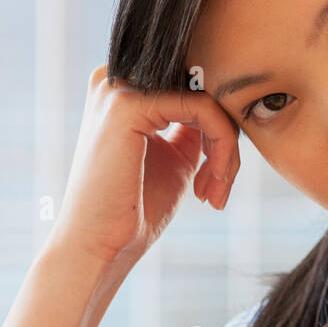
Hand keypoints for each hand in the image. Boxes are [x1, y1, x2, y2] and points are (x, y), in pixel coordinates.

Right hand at [42, 64, 240, 283]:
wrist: (100, 247)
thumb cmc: (135, 209)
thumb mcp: (176, 156)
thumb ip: (196, 127)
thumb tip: (226, 105)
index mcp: (123, 90)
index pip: (193, 88)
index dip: (219, 129)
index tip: (219, 177)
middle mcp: (115, 79)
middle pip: (202, 88)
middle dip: (226, 138)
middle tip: (221, 185)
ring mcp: (118, 88)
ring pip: (207, 99)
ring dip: (227, 147)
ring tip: (217, 190)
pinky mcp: (128, 105)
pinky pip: (203, 108)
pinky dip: (222, 145)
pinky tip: (212, 184)